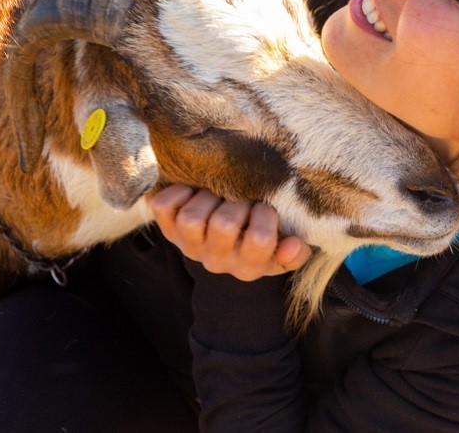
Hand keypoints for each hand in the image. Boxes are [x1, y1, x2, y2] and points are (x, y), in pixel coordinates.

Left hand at [151, 184, 311, 280]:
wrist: (227, 244)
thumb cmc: (260, 238)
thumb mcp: (283, 249)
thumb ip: (295, 252)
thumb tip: (293, 244)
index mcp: (248, 266)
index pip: (260, 239)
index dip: (265, 215)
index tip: (266, 208)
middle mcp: (216, 261)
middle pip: (224, 225)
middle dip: (237, 203)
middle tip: (242, 199)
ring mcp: (189, 245)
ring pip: (192, 218)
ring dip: (208, 198)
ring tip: (219, 195)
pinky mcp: (168, 229)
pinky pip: (164, 206)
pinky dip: (178, 192)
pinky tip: (194, 191)